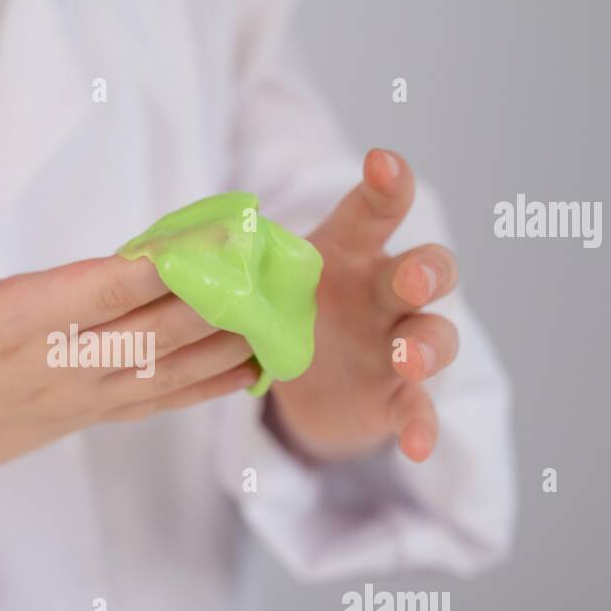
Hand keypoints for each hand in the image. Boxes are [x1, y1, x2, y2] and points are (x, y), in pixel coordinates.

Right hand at [0, 217, 256, 587]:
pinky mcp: (87, 415)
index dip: (167, 264)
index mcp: (8, 330)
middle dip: (225, 291)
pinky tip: (257, 363)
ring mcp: (77, 398)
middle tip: (284, 253)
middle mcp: (54, 368)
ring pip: (171, 367)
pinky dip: (212, 383)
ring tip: (291, 302)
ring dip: (234, 336)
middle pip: (157, 327)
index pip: (101, 291)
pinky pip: (161, 400)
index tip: (225, 232)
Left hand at [267, 149, 459, 463]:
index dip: (386, 185)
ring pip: (434, 335)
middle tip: (411, 277)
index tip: (382, 162)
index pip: (374, 212)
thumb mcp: (258, 285)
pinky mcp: (396, 396)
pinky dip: (421, 427)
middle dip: (425, 270)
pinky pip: (418, 409)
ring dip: (428, 345)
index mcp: (349, 253)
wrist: (301, 382)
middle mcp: (385, 292)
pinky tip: (416, 448)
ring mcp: (398, 344)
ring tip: (409, 357)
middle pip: (424, 270)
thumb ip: (236, 269)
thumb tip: (176, 250)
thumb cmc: (283, 309)